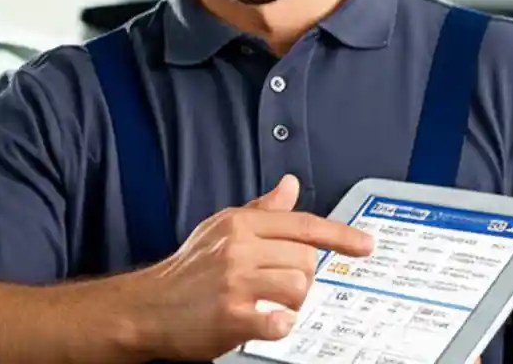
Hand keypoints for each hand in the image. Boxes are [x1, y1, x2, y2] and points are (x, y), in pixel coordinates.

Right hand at [129, 175, 373, 360]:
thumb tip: (290, 186)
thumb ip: (261, 210)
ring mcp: (235, 283)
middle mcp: (238, 249)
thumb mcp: (220, 229)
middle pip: (307, 261)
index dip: (340, 236)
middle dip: (301, 278)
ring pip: (299, 289)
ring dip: (291, 304)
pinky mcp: (233, 317)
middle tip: (275, 286)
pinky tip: (262, 322)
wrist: (147, 307)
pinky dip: (280, 326)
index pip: (303, 225)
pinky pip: (282, 322)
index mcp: (238, 224)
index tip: (365, 245)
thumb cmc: (186, 271)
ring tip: (267, 304)